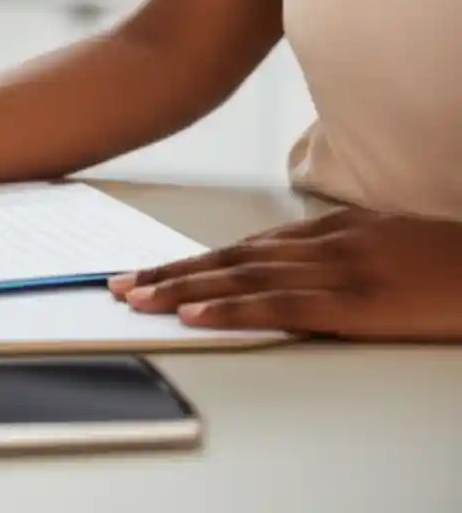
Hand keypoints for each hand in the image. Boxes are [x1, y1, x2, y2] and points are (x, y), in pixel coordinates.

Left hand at [107, 208, 461, 340]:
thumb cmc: (448, 259)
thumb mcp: (381, 242)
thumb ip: (330, 249)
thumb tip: (282, 261)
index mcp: (326, 231)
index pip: (240, 247)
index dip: (189, 260)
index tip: (146, 270)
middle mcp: (320, 245)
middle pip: (229, 259)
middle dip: (169, 273)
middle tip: (118, 286)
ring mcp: (336, 271)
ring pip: (242, 279)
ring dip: (184, 289)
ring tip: (138, 299)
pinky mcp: (356, 303)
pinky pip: (281, 306)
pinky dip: (233, 310)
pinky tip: (196, 315)